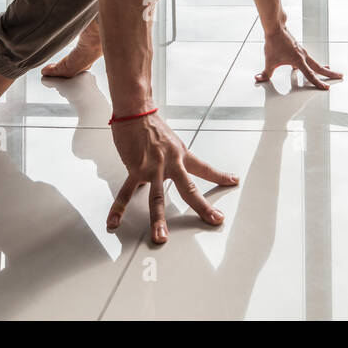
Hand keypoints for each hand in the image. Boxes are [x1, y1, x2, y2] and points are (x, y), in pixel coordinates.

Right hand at [107, 111, 237, 243]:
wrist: (136, 111)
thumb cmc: (151, 124)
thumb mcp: (168, 141)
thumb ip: (168, 159)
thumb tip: (162, 173)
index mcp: (181, 155)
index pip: (205, 168)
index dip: (220, 176)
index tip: (233, 181)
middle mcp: (171, 163)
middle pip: (189, 189)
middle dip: (202, 207)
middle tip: (214, 220)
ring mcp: (153, 168)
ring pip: (157, 198)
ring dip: (158, 220)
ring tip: (160, 237)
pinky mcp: (135, 169)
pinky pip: (127, 192)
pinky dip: (119, 208)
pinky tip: (114, 221)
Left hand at [256, 28, 342, 88]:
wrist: (276, 28)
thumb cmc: (274, 43)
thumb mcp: (269, 61)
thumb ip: (265, 73)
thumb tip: (258, 79)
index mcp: (298, 61)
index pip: (310, 75)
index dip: (318, 83)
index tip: (326, 88)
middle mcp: (303, 56)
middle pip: (319, 67)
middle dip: (330, 73)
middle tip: (341, 76)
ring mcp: (302, 52)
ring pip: (316, 62)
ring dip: (323, 67)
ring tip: (330, 70)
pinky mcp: (299, 50)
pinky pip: (309, 59)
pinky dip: (313, 63)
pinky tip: (312, 65)